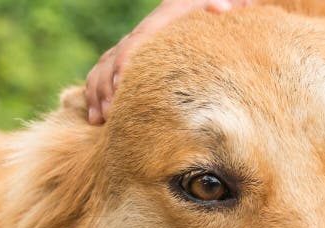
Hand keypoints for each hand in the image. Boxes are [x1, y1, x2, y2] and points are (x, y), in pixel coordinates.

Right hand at [85, 0, 250, 124]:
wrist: (221, 8)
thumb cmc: (226, 9)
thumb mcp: (227, 5)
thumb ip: (220, 6)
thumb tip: (220, 7)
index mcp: (167, 16)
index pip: (140, 38)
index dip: (126, 60)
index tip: (121, 84)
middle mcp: (148, 30)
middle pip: (116, 55)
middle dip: (108, 85)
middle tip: (110, 114)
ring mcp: (140, 44)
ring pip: (106, 65)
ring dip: (98, 92)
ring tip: (99, 120)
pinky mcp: (139, 59)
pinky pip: (107, 74)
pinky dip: (98, 93)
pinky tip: (97, 117)